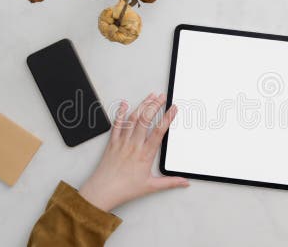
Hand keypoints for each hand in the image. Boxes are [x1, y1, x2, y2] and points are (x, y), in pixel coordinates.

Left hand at [79, 93, 188, 211]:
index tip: (173, 108)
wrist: (103, 191)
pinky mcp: (112, 143)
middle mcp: (133, 145)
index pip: (159, 132)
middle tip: (162, 97)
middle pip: (145, 120)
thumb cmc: (125, 189)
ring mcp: (122, 142)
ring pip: (132, 119)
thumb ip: (170, 182)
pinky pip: (116, 124)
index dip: (167, 118)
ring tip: (150, 96)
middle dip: (155, 105)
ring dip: (142, 105)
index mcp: (145, 155)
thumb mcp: (151, 187)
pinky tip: (124, 104)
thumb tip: (184, 182)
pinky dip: (120, 112)